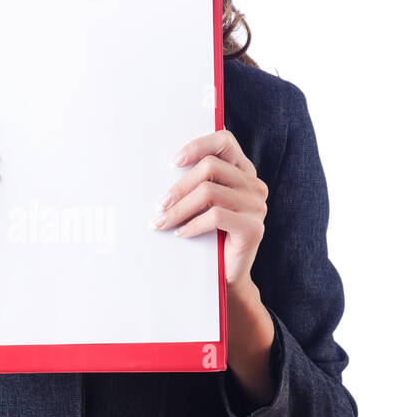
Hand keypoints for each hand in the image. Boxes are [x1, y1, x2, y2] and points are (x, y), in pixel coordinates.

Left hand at [152, 127, 267, 286]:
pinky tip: (181, 233)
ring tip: (162, 221)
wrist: (228, 274)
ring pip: (209, 192)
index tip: (173, 162)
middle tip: (160, 205)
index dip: (198, 146)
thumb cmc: (210, 236)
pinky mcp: (253, 227)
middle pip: (210, 167)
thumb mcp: (203, 204)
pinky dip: (192, 225)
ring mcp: (256, 206)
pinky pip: (216, 216)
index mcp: (243, 172)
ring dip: (179, 209)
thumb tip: (165, 170)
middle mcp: (254, 185)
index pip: (224, 142)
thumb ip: (197, 184)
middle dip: (179, 187)